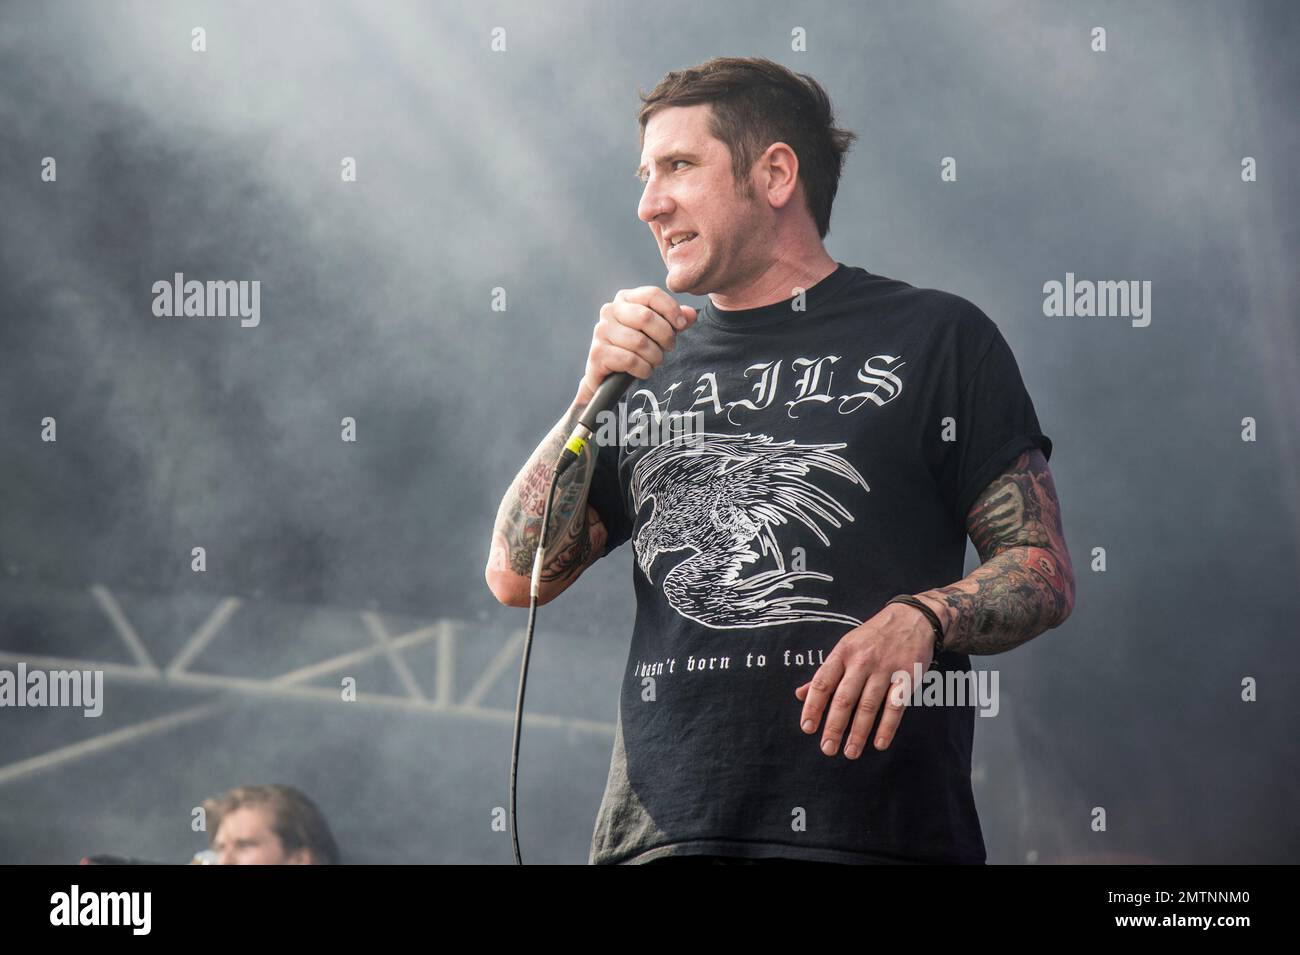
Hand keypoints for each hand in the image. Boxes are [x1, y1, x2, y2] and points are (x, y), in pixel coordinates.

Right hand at [575, 287, 696, 406]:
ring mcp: (601, 331)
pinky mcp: (597, 353)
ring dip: (655, 356)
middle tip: (669, 348)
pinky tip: (643, 371)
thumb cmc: (635, 349)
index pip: (652, 294)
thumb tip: (691, 314)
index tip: (682, 325)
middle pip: (646, 317)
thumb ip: (674, 322)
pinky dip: (643, 369)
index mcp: (624, 299)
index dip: (671, 309)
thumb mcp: (657, 333)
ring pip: (640, 342)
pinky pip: (630, 360)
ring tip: (654, 361)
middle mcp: (609, 311)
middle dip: (665, 336)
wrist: (609, 376)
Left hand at [794, 599, 939, 756]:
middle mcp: (862, 661)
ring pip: (869, 705)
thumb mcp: (845, 647)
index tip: (807, 728)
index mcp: (843, 653)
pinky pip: (896, 706)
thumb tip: (799, 694)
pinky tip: (879, 743)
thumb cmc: (873, 636)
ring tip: (850, 752)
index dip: (813, 706)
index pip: (823, 682)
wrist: (913, 618)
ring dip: (859, 732)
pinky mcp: (907, 676)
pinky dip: (887, 727)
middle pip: (844, 698)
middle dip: (834, 726)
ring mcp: (885, 669)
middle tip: (827, 749)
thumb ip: (825, 673)